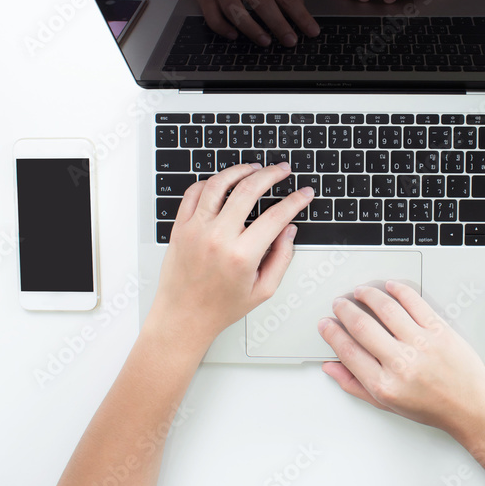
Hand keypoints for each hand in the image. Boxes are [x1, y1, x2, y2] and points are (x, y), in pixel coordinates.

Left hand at [147, 163, 314, 349]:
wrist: (183, 317)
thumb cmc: (220, 307)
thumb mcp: (263, 290)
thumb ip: (281, 258)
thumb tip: (289, 230)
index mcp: (241, 255)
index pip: (276, 216)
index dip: (295, 201)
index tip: (303, 194)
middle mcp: (217, 238)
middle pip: (248, 190)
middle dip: (271, 175)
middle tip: (282, 170)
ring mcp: (196, 230)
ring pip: (218, 184)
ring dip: (240, 171)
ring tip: (254, 168)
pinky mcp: (180, 228)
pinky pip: (194, 193)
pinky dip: (210, 182)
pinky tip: (223, 182)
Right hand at [189, 0, 319, 45]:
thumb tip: (302, 11)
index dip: (300, 14)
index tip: (311, 31)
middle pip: (262, 3)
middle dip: (279, 24)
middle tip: (291, 41)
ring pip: (236, 11)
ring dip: (252, 29)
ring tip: (266, 42)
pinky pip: (214, 18)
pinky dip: (224, 29)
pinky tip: (235, 36)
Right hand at [318, 281, 484, 436]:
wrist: (471, 407)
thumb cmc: (432, 407)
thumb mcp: (387, 404)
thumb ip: (355, 385)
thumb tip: (332, 367)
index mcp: (385, 385)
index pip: (349, 352)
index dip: (332, 334)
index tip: (326, 324)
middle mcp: (402, 363)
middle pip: (362, 327)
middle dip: (345, 310)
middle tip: (340, 303)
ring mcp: (422, 344)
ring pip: (387, 309)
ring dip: (369, 295)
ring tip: (361, 291)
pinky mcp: (440, 331)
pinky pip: (415, 303)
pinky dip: (399, 290)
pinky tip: (390, 287)